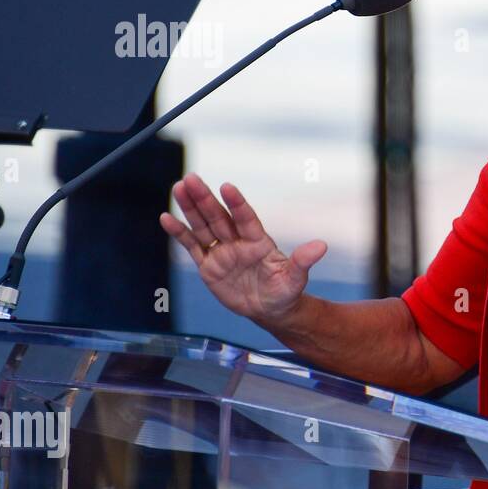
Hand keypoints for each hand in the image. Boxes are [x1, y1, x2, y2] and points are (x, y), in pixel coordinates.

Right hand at [159, 173, 326, 326]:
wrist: (270, 309)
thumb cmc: (285, 292)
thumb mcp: (295, 279)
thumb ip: (302, 262)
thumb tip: (321, 246)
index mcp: (259, 242)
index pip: (246, 219)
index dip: (237, 204)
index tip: (227, 187)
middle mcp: (238, 242)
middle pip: (219, 217)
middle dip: (205, 199)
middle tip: (191, 179)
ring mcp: (222, 252)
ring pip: (203, 226)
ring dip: (190, 208)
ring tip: (178, 188)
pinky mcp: (209, 265)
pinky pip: (192, 247)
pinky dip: (179, 233)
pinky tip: (165, 218)